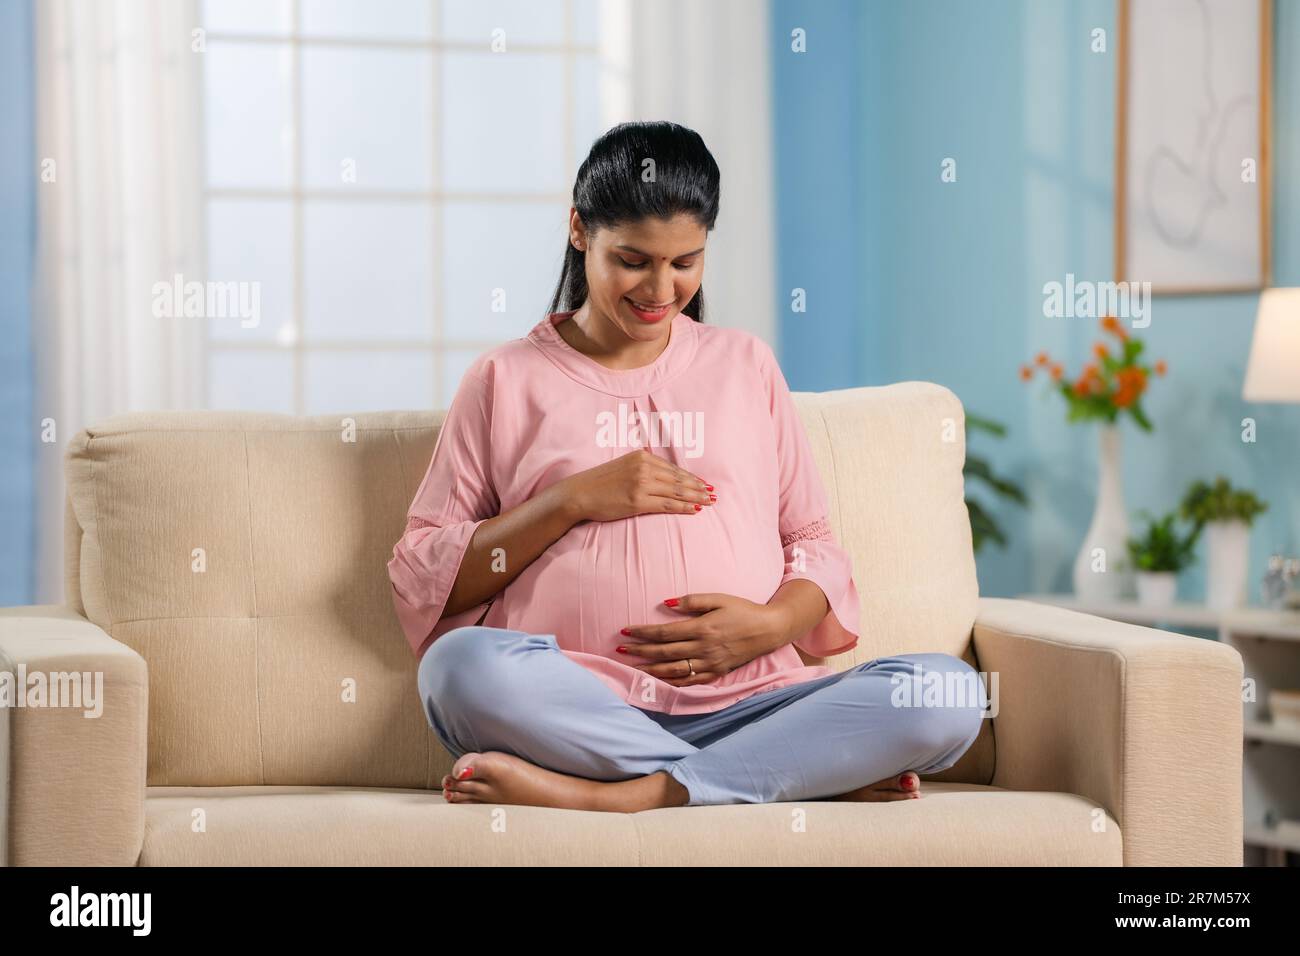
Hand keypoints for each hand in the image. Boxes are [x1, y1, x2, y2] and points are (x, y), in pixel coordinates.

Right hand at [560, 448, 714, 522]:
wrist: (579, 493)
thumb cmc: (599, 483)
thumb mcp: (623, 466)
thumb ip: (642, 468)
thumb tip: (662, 477)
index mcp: (642, 456)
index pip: (673, 469)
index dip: (691, 477)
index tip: (704, 484)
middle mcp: (644, 467)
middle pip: (679, 479)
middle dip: (698, 487)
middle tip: (713, 494)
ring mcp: (642, 484)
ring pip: (677, 491)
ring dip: (696, 497)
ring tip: (709, 502)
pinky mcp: (638, 501)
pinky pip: (667, 504)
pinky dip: (684, 507)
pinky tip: (695, 510)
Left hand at [616, 593, 788, 686]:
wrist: (768, 629)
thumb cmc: (742, 609)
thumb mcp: (719, 598)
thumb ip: (692, 601)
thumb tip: (666, 603)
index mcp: (702, 628)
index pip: (664, 633)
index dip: (643, 632)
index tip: (625, 630)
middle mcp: (703, 649)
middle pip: (664, 652)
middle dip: (640, 651)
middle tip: (620, 649)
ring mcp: (710, 664)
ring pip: (673, 670)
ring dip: (650, 668)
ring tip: (632, 666)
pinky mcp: (716, 673)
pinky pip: (689, 682)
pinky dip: (671, 682)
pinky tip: (657, 680)